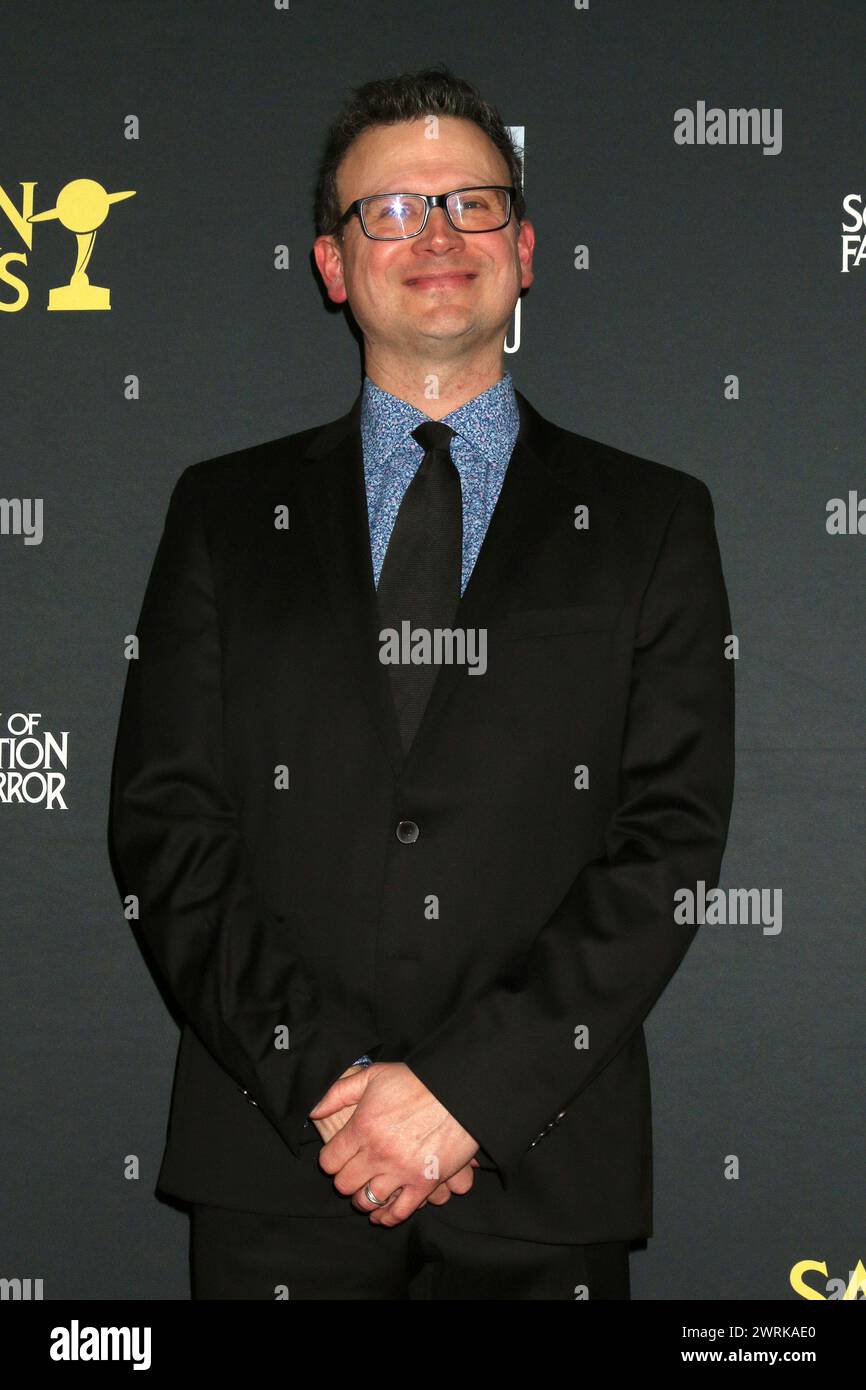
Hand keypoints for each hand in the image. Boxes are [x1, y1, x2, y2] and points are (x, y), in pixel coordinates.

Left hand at [310, 1062, 479, 1225]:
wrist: (458, 1091)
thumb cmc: (415, 1081)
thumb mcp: (373, 1075)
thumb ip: (339, 1092)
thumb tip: (313, 1110)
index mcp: (362, 1127)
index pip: (329, 1162)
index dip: (331, 1161)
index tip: (339, 1157)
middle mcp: (377, 1153)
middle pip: (345, 1185)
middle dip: (346, 1179)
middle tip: (355, 1172)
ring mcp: (401, 1171)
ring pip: (368, 1201)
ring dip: (364, 1198)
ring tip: (369, 1189)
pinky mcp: (424, 1183)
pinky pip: (399, 1212)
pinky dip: (388, 1216)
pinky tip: (384, 1212)